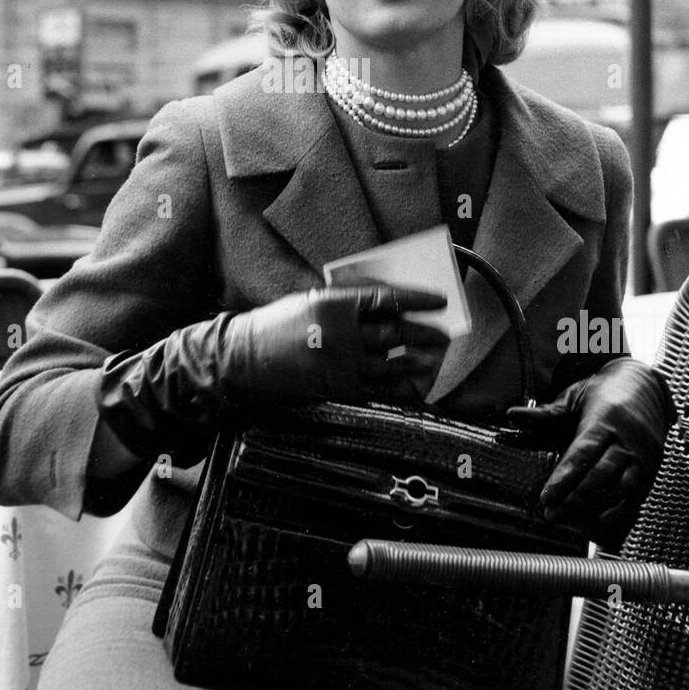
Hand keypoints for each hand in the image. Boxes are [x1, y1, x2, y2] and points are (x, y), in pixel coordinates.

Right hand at [97, 284, 446, 463]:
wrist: (244, 359)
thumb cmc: (278, 324)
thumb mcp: (310, 300)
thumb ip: (346, 301)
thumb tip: (386, 302)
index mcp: (334, 304)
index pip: (387, 299)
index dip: (417, 299)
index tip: (439, 300)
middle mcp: (341, 334)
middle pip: (396, 333)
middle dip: (425, 333)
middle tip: (444, 332)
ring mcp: (340, 364)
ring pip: (392, 364)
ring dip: (417, 361)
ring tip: (432, 358)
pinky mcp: (336, 388)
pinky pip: (377, 389)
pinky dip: (399, 387)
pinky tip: (411, 384)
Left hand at [507, 359, 676, 549]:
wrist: (647, 388)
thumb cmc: (604, 393)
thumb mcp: (574, 396)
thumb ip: (545, 413)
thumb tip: (512, 415)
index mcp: (604, 421)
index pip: (582, 453)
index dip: (564, 478)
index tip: (546, 497)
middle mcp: (626, 441)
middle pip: (601, 476)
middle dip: (575, 499)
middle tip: (552, 515)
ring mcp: (643, 458)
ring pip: (622, 490)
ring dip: (598, 510)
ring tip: (574, 525)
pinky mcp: (652, 471)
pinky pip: (638, 498)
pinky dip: (621, 515)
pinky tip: (600, 526)